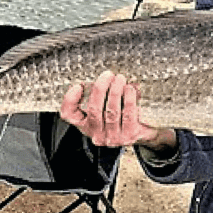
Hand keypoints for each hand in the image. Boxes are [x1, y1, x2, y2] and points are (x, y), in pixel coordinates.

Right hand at [60, 70, 176, 150]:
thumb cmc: (121, 114)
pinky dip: (128, 99)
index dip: (70, 100)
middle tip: (108, 75)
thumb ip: (99, 94)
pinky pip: (128, 115)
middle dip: (100, 89)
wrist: (144, 131)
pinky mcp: (129, 136)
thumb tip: (101, 75)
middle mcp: (97, 134)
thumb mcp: (105, 106)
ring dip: (115, 91)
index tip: (78, 85)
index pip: (69, 115)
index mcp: (86, 125)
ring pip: (111, 112)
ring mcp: (113, 138)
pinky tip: (130, 89)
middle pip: (94, 110)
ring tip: (120, 78)